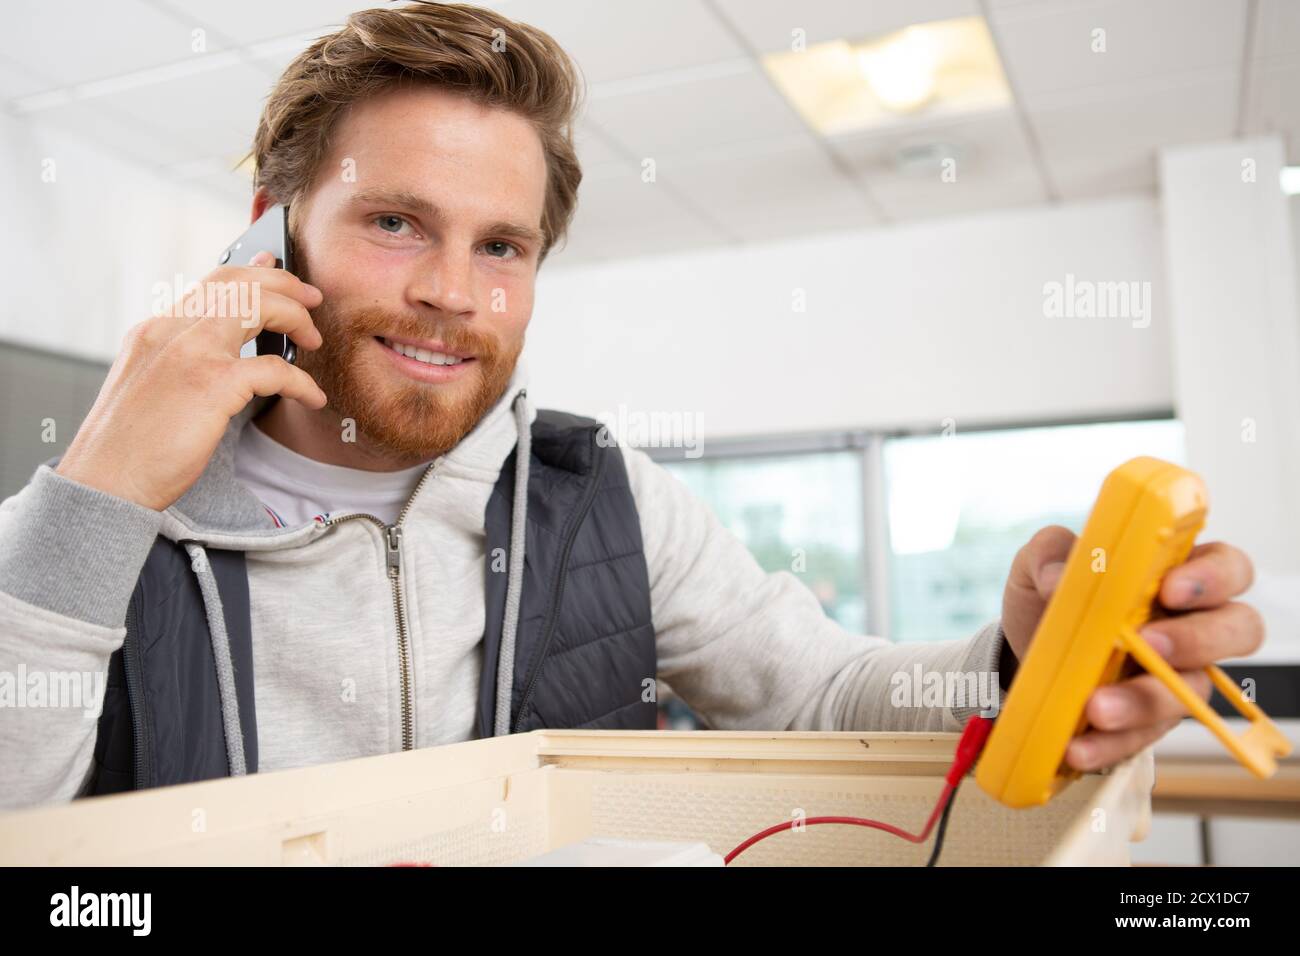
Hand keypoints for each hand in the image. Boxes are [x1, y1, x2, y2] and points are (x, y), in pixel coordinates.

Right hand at [56, 251, 326, 510]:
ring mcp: (191, 353)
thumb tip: (224, 352)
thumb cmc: (129, 446)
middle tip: (311, 300)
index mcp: (155, 330)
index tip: (276, 266)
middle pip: (240, 283)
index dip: (252, 271)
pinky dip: (302, 382)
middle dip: (284, 284)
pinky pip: (275, 368)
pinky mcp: (212, 384)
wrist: (105, 480)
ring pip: (259, 306)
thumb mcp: (149, 385)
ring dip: (296, 319)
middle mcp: (170, 331)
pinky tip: (313, 397)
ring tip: (313, 340)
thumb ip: (181, 359)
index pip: (211, 284)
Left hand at [1001, 526, 1262, 771]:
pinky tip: (1079, 745)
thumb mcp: (1040, 564)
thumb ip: (1050, 555)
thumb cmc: (1050, 596)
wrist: (1022, 650)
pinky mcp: (1150, 720)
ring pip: (1192, 692)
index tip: (1172, 589)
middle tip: (1149, 643)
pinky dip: (1111, 742)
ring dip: (1146, 701)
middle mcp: (1191, 625)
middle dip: (1197, 639)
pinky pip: (1145, 735)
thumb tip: (1059, 578)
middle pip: (1238, 630)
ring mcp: (1177, 677)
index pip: (1227, 567)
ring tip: (1098, 708)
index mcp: (1175, 575)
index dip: (1213, 577)